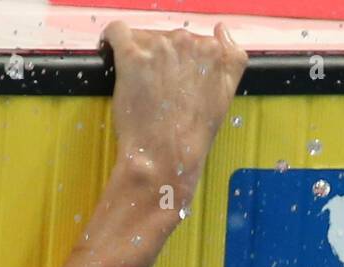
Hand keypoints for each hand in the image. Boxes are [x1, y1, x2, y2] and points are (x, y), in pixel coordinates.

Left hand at [101, 21, 246, 211]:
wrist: (165, 160)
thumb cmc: (192, 137)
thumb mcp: (224, 98)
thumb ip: (230, 62)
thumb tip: (221, 29)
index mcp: (217, 56)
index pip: (202, 40)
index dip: (189, 61)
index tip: (183, 79)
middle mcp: (192, 45)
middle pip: (173, 38)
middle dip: (166, 59)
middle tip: (162, 91)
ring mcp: (162, 48)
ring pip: (146, 37)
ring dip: (142, 56)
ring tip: (143, 87)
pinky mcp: (132, 54)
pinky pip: (117, 32)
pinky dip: (113, 41)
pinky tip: (117, 59)